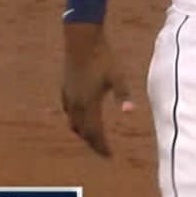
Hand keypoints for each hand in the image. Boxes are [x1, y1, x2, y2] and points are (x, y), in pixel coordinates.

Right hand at [60, 23, 134, 156]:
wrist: (82, 40)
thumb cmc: (102, 57)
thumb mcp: (117, 76)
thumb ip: (123, 94)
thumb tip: (130, 111)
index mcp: (89, 103)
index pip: (94, 133)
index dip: (101, 146)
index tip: (109, 156)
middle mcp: (76, 104)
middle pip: (83, 132)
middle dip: (93, 143)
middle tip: (103, 152)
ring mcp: (68, 96)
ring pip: (73, 123)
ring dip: (83, 133)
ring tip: (93, 138)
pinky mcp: (65, 88)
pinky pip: (68, 112)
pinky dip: (76, 120)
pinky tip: (81, 118)